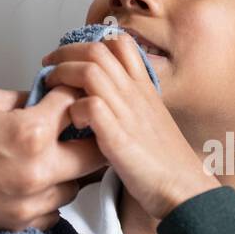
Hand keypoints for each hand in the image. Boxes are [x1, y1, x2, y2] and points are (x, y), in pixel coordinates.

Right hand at [0, 82, 106, 232]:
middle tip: (75, 125)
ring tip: (51, 153)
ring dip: (71, 169)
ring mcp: (28, 204)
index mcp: (30, 134)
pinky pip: (53, 212)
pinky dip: (51, 196)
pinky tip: (33, 180)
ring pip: (76, 187)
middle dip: (88, 136)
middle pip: (93, 155)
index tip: (67, 92)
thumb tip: (45, 102)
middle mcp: (37, 173)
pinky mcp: (16, 224)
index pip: (75, 106)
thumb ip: (22, 99)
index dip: (73, 93)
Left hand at [39, 34, 218, 219]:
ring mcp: (127, 113)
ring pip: (90, 70)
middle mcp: (135, 94)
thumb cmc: (167, 164)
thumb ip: (129, 107)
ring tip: (50, 90)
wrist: (185, 190)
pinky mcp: (118, 138)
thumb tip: (100, 102)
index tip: (71, 57)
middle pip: (97, 50)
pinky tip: (71, 121)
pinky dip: (74, 108)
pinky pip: (90, 105)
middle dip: (65, 53)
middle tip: (48, 66)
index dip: (90, 43)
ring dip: (63, 75)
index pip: (120, 44)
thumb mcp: (150, 122)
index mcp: (144, 89)